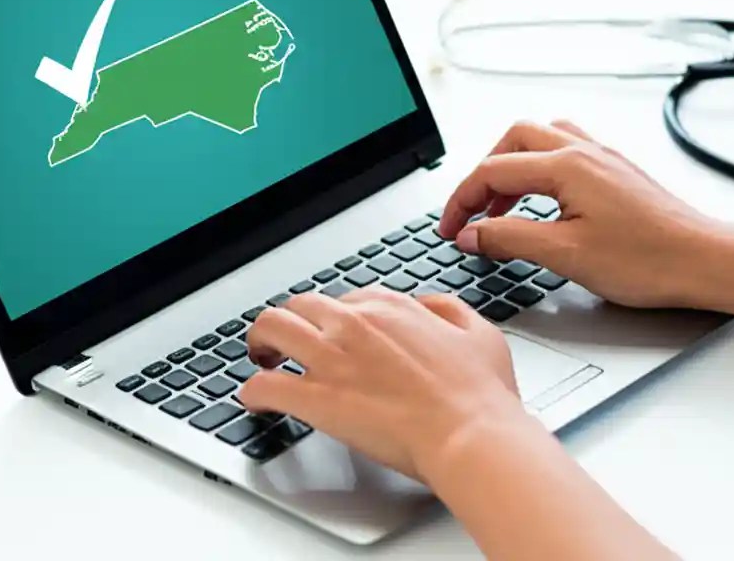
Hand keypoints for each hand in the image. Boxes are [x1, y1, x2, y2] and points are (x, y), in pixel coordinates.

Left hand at [238, 288, 533, 480]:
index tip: (334, 333)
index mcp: (390, 308)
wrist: (471, 434)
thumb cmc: (480, 396)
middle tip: (287, 341)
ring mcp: (332, 359)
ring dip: (260, 342)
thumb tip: (427, 304)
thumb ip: (448, 310)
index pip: (347, 299)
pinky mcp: (317, 398)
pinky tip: (255, 401)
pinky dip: (253, 393)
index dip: (337, 318)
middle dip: (290, 322)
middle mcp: (355, 324)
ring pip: (271, 329)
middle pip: (300, 306)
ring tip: (260, 357)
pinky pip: (265, 386)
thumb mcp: (479, 333)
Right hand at [438, 120, 721, 308]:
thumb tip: (472, 234)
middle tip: (470, 212)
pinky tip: (544, 201)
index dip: (461, 201)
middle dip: (483, 174)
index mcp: (567, 166)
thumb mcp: (565, 255)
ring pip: (543, 139)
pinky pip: (567, 152)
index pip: (492, 171)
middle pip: (513, 140)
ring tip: (502, 206)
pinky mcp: (619, 173)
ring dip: (513, 165)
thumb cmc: (649, 260)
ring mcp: (605, 159)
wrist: (706, 262)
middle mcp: (585, 152)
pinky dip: (542, 170)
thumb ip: (510, 239)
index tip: (450, 228)